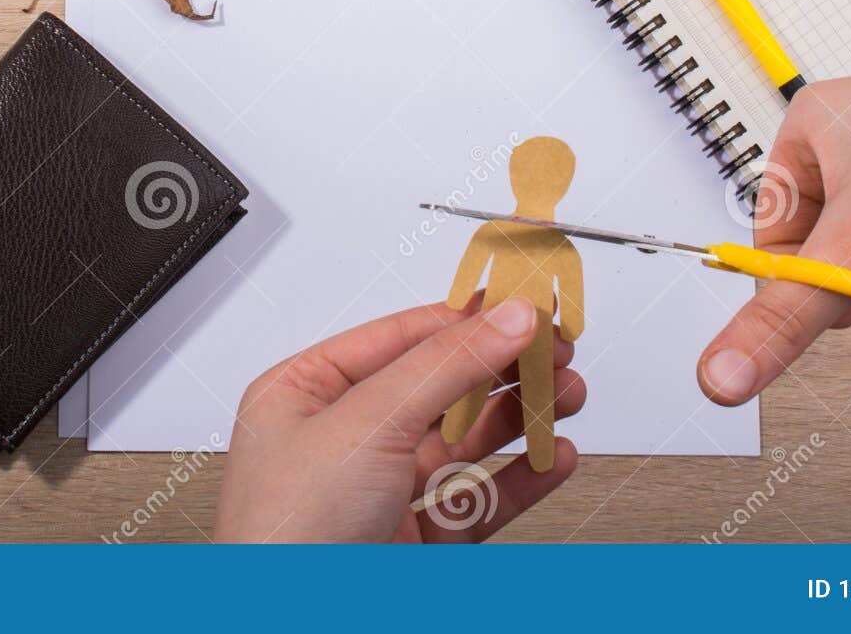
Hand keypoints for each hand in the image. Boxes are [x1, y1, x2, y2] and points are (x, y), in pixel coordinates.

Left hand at [214, 296, 584, 541]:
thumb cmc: (284, 539)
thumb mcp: (366, 426)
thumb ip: (444, 367)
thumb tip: (506, 318)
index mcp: (304, 393)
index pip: (399, 338)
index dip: (467, 320)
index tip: (526, 305)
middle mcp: (338, 440)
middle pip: (438, 387)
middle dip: (502, 369)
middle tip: (558, 353)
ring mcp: (374, 494)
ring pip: (461, 443)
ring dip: (518, 419)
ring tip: (566, 398)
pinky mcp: (407, 545)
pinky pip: (473, 502)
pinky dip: (517, 480)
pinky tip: (550, 457)